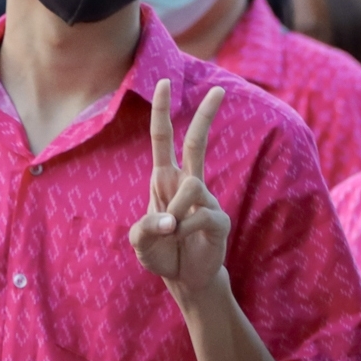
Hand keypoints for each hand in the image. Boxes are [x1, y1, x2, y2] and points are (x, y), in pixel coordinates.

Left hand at [130, 80, 229, 302]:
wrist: (185, 279)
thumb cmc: (162, 253)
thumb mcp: (140, 241)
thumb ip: (145, 228)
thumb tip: (170, 219)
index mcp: (165, 179)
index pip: (163, 138)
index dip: (161, 110)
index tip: (164, 81)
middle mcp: (187, 183)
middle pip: (197, 142)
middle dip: (206, 115)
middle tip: (220, 88)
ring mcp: (206, 200)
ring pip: (191, 187)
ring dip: (174, 212)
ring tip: (170, 235)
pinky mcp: (219, 219)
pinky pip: (201, 215)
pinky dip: (186, 230)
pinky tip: (184, 241)